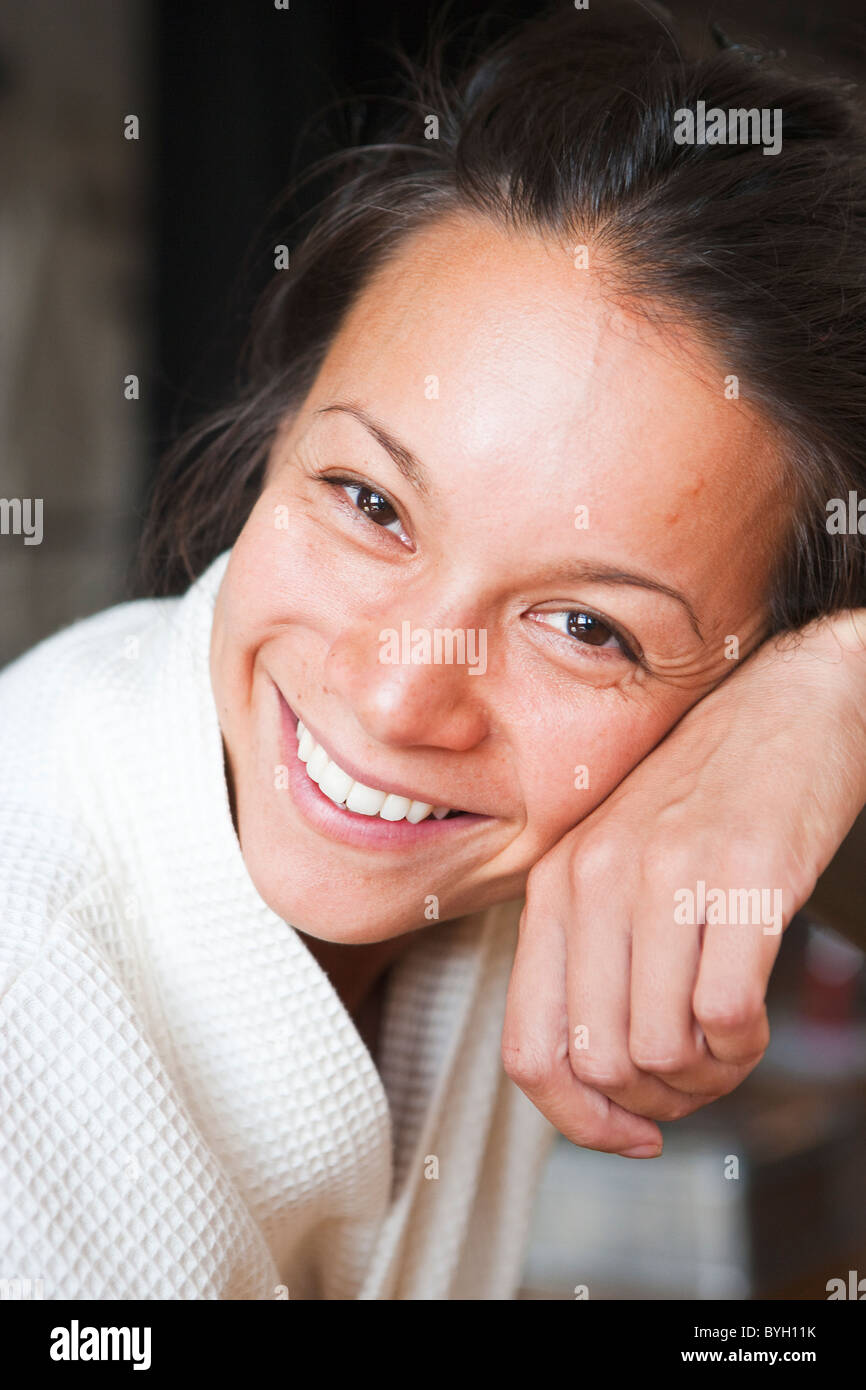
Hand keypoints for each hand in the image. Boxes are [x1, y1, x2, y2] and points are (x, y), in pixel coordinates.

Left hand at [502, 609, 865, 1156]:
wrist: (785, 705)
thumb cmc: (702, 796)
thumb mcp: (616, 868)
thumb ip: (592, 958)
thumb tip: (601, 1084)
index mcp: (552, 887)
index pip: (530, 1049)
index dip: (579, 1119)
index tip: (630, 1131)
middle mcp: (595, 880)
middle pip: (600, 1065)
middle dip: (656, 1101)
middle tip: (696, 1078)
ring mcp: (667, 876)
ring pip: (661, 1050)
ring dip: (707, 1075)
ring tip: (730, 1042)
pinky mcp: (745, 877)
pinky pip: (725, 1014)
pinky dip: (744, 1043)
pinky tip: (753, 1015)